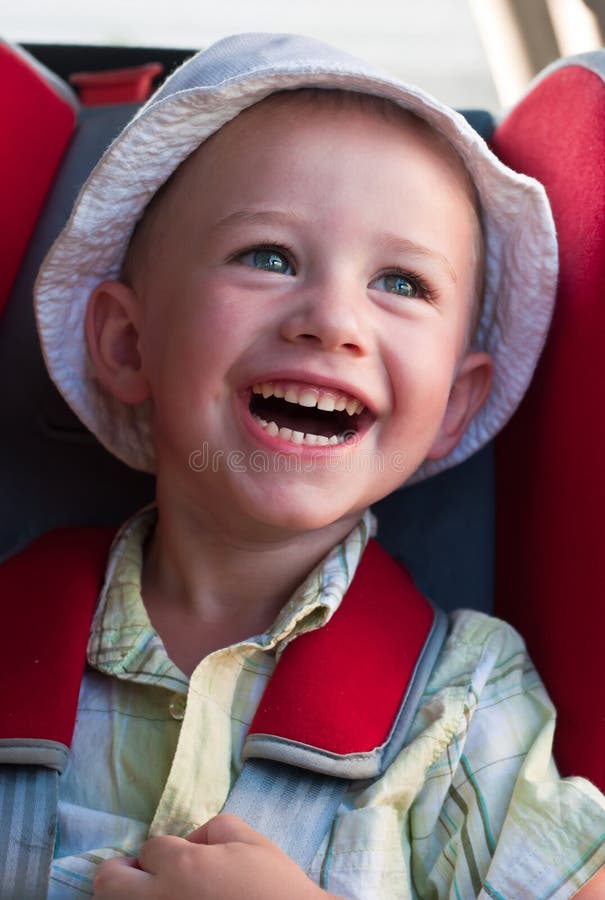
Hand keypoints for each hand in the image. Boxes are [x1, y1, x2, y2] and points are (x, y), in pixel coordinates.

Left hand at [92, 813, 341, 899]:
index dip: (164, 851)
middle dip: (119, 872)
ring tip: (156, 893)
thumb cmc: (274, 888)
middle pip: (108, 882)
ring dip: (131, 896)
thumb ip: (212, 828)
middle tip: (139, 875)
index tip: (178, 860)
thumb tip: (190, 841)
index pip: (149, 848)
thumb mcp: (251, 842)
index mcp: (182, 866)